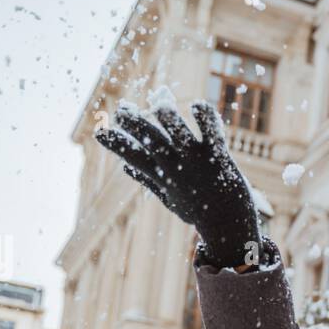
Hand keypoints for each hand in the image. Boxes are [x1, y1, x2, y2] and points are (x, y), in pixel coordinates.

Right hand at [94, 100, 260, 267]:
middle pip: (152, 141)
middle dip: (135, 125)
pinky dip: (206, 119)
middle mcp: (178, 167)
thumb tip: (125, 166)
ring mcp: (198, 161)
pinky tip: (197, 105)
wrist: (229, 225)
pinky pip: (212, 133)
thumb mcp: (169, 198)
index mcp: (162, 176)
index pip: (134, 158)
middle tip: (120, 108)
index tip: (99, 132)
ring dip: (170, 120)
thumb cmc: (197, 210)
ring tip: (159, 103)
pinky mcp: (218, 156)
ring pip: (181, 136)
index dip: (117, 145)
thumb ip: (147, 178)